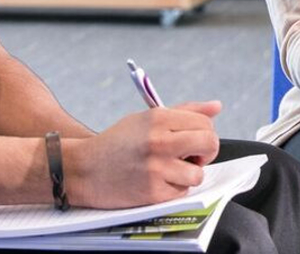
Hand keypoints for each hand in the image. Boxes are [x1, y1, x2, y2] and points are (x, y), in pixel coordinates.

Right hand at [60, 101, 220, 207]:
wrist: (82, 169)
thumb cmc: (117, 143)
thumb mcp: (146, 119)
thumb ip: (184, 111)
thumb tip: (216, 106)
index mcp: (159, 118)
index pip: (205, 122)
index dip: (204, 133)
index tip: (192, 141)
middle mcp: (159, 141)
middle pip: (210, 144)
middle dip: (206, 152)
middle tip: (191, 156)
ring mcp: (156, 168)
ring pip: (198, 173)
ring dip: (188, 174)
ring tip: (169, 170)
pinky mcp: (153, 192)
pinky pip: (182, 192)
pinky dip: (175, 189)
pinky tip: (157, 181)